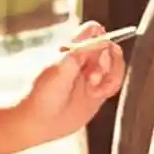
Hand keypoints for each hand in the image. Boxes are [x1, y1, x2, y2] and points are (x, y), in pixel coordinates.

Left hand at [19, 21, 125, 140]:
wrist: (38, 121)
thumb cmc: (42, 93)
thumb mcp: (60, 69)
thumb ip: (81, 53)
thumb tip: (102, 38)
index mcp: (71, 48)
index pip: (93, 31)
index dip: (102, 36)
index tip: (101, 48)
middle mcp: (83, 60)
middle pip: (109, 47)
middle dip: (107, 58)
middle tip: (93, 74)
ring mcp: (91, 75)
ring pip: (115, 65)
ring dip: (111, 73)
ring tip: (93, 86)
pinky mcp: (98, 92)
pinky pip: (114, 82)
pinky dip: (111, 85)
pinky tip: (97, 94)